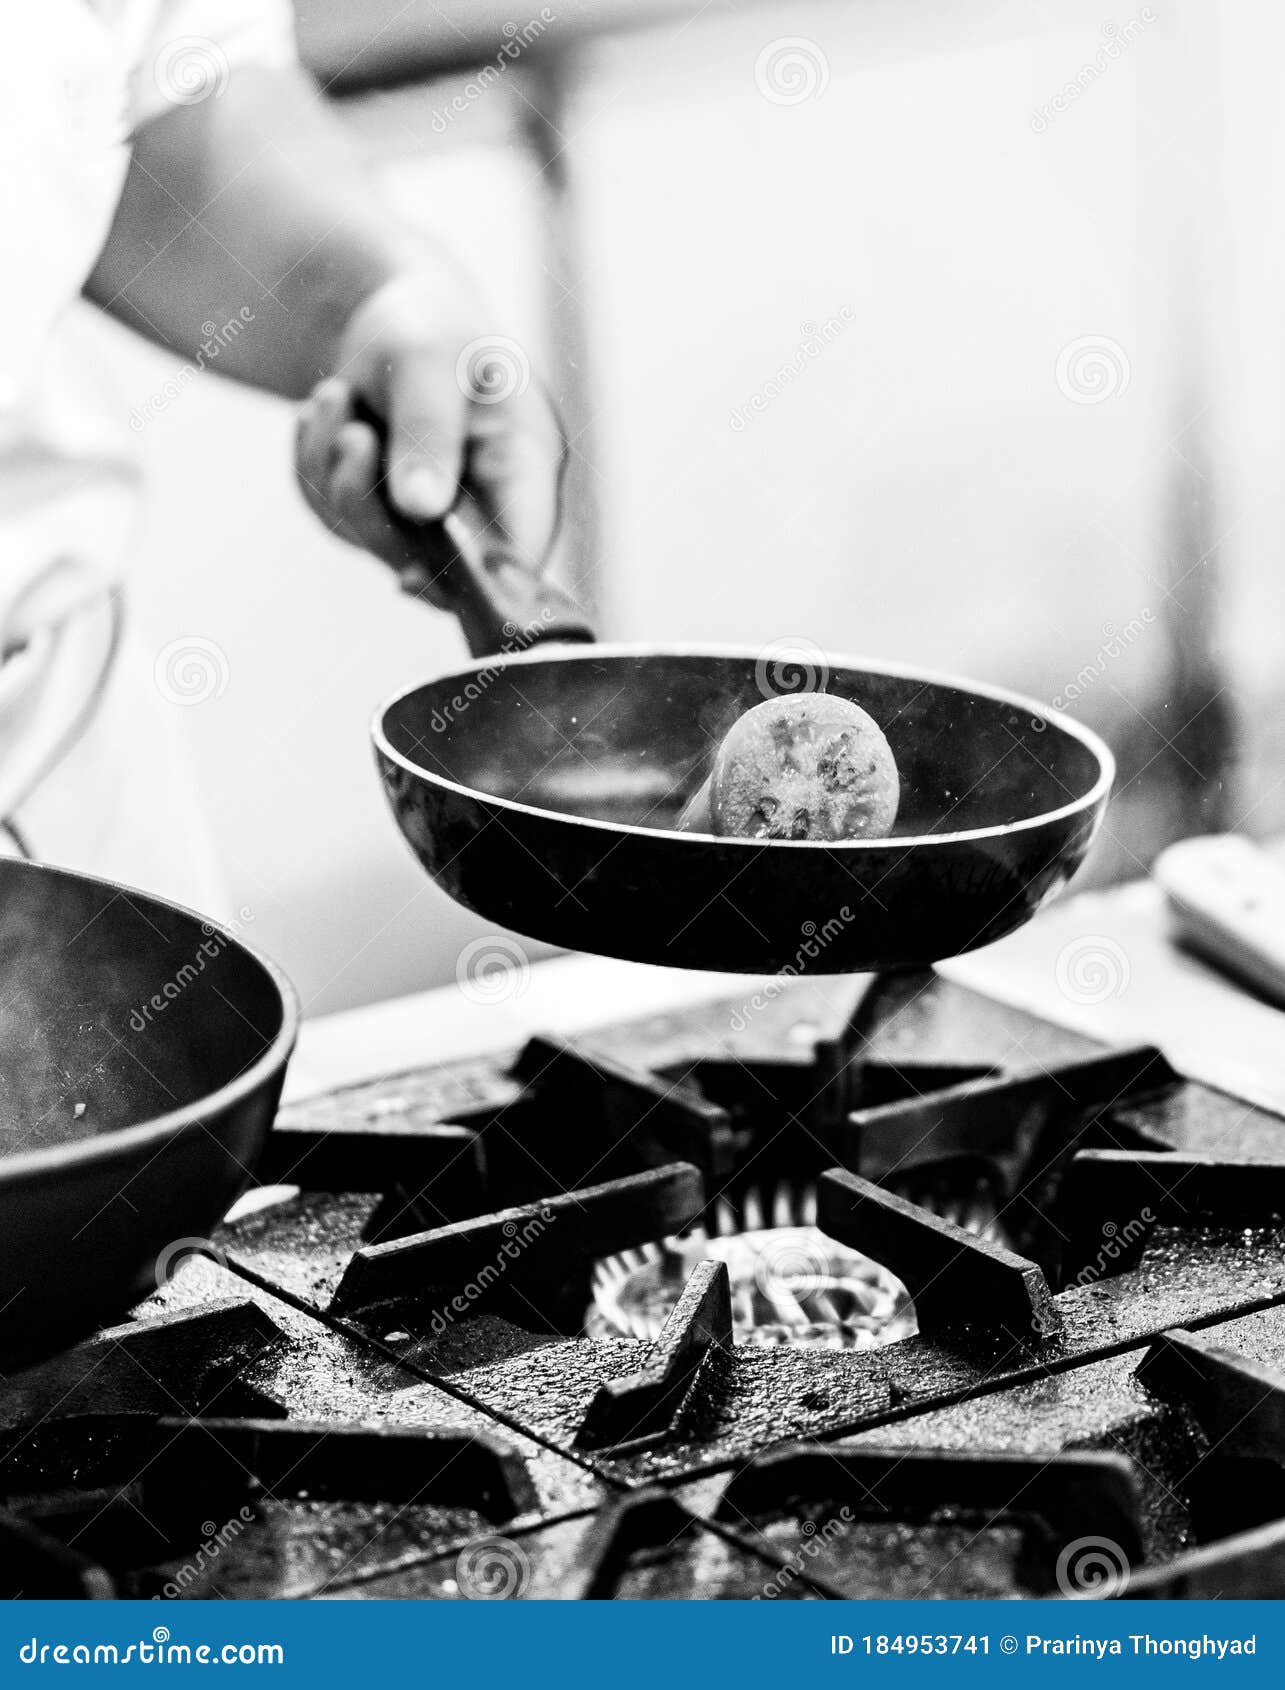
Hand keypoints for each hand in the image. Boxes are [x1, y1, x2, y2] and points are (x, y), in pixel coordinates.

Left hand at [294, 269, 560, 602]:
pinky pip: (340, 518)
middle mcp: (490, 503)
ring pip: (375, 544)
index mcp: (527, 464)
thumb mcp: (427, 360)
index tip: (411, 574)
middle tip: (352, 437)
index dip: (477, 580)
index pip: (522, 551)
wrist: (389, 313)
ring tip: (335, 399)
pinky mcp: (392, 515)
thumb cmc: (428, 325)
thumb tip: (421, 508)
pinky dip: (318, 468)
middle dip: (374, 510)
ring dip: (335, 475)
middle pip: (439, 567)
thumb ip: (428, 432)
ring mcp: (440, 517)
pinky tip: (329, 413)